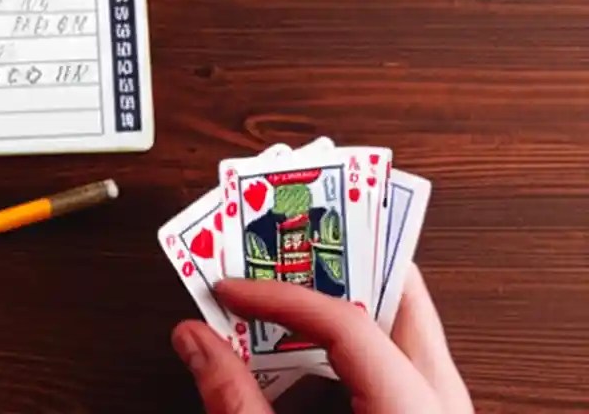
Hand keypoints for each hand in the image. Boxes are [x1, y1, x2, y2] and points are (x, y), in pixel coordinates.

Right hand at [171, 265, 472, 412]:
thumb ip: (233, 401)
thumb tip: (194, 341)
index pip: (347, 322)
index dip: (279, 296)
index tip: (228, 288)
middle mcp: (446, 413)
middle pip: (406, 304)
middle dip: (340, 265)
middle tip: (281, 245)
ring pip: (409, 335)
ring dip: (347, 304)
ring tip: (289, 289)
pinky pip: (403, 371)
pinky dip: (355, 350)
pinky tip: (311, 356)